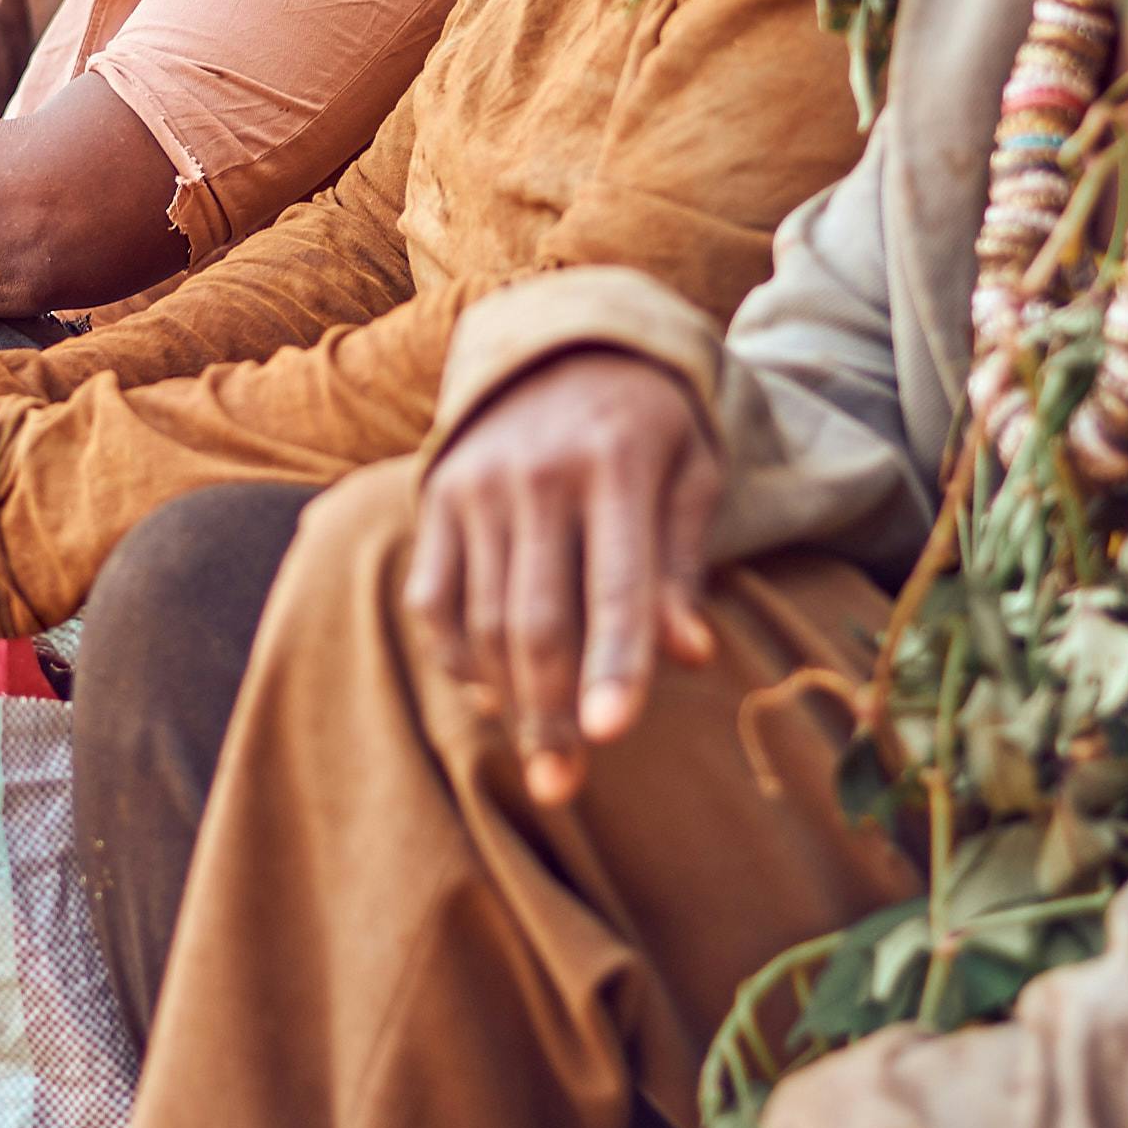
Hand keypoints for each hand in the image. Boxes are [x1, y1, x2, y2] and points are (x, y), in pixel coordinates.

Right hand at [407, 348, 725, 807]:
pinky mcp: (435, 497)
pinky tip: (493, 694)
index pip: (616, 583)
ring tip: (542, 761)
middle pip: (536, 618)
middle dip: (550, 712)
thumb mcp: (693, 470)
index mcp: (616, 461)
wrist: (565, 342)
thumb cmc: (651, 425)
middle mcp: (536, 473)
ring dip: (509, 702)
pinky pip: (434, 599)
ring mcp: (476, 485)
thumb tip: (688, 656)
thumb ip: (683, 561)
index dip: (614, 664)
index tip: (609, 736)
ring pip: (482, 618)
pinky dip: (459, 658)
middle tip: (562, 786)